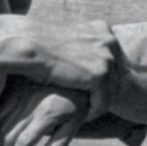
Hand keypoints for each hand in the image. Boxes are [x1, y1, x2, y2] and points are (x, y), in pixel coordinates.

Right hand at [0, 16, 117, 103]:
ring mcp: (107, 57)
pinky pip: (103, 102)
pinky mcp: (100, 75)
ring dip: (100, 103)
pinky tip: (82, 116)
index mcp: (102, 29)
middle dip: (107, 92)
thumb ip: (83, 49)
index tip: (92, 92)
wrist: (27, 44)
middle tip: (92, 105)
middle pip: (118, 76)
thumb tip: (89, 64)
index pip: (115, 60)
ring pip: (112, 91)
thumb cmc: (39, 44)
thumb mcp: (68, 41)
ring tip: (86, 112)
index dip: (106, 79)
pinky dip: (93, 112)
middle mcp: (109, 40)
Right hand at [0, 79, 90, 145]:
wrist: (76, 73)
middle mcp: (30, 104)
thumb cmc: (78, 103)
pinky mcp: (13, 91)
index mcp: (47, 114)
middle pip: (8, 137)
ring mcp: (19, 95)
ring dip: (0, 145)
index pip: (24, 143)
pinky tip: (5, 138)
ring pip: (1, 126)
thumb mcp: (74, 125)